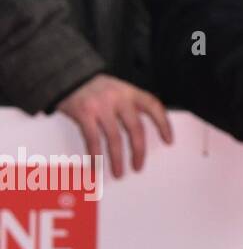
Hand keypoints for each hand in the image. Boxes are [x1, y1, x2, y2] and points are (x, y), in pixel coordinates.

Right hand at [56, 74, 173, 177]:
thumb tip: (140, 132)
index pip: (154, 106)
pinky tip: (96, 166)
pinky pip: (93, 139)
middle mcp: (119, 98)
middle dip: (139, 150)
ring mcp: (101, 106)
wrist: (67, 75)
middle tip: (138, 166)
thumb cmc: (95, 87)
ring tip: (119, 172)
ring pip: (115, 138)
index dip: (164, 124)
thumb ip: (129, 105)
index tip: (169, 140)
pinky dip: (96, 155)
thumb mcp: (118, 89)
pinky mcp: (84, 113)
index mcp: (130, 92)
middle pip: (135, 128)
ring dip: (117, 158)